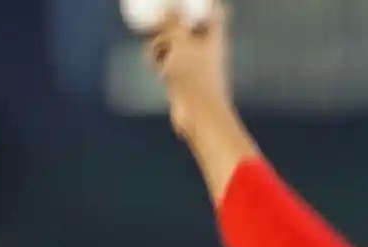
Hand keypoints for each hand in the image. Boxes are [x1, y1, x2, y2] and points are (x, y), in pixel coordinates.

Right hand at [146, 0, 231, 140]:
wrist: (198, 114)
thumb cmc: (195, 77)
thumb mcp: (181, 43)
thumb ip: (173, 23)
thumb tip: (169, 6)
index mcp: (214, 37)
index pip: (214, 11)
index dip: (205, 2)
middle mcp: (206, 48)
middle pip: (190, 25)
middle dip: (172, 22)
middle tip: (157, 18)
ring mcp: (194, 63)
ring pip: (176, 43)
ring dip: (162, 42)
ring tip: (154, 46)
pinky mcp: (183, 77)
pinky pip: (169, 60)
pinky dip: (160, 59)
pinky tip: (153, 62)